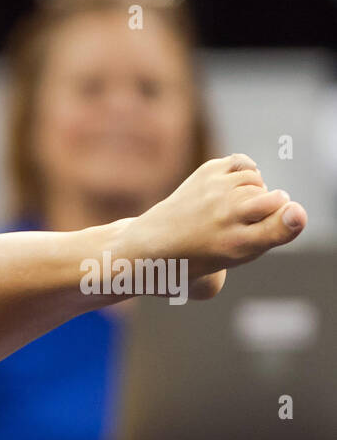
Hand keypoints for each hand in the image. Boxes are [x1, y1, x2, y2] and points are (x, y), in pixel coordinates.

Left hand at [121, 153, 306, 299]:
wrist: (145, 249)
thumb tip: (287, 215)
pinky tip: (233, 189)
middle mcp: (227, 217)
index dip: (291, 220)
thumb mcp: (218, 276)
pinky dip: (245, 173)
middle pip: (276, 199)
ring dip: (254, 193)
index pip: (278, 226)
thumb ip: (258, 245)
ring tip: (234, 210)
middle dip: (275, 208)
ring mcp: (215, 191)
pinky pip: (243, 164)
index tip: (294, 215)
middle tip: (249, 223)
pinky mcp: (205, 174)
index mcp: (236, 247)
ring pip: (258, 181)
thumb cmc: (185, 267)